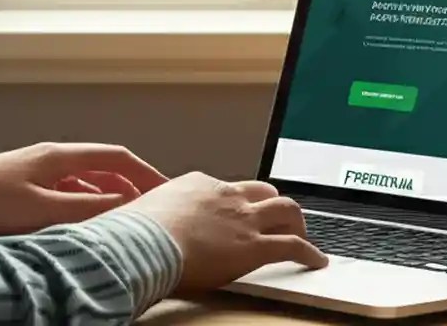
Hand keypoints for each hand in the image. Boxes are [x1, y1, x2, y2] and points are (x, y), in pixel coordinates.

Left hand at [0, 143, 167, 239]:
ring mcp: (37, 171)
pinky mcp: (24, 186)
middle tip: (149, 209)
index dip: (145, 173)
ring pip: (85, 182)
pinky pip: (66, 192)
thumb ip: (88, 207)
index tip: (166, 190)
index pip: (117, 157)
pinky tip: (85, 223)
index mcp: (61, 156)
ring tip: (122, 219)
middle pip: (103, 168)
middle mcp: (52, 158)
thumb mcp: (44, 209)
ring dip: (106, 198)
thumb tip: (126, 204)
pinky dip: (84, 205)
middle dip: (130, 187)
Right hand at [119, 172, 327, 293]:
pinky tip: (316, 261)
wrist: (143, 244)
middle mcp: (226, 195)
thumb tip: (131, 225)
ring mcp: (243, 219)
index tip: (232, 215)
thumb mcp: (140, 213)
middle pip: (262, 192)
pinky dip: (309, 253)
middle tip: (276, 220)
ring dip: (296, 222)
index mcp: (198, 185)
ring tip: (302, 235)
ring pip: (286, 210)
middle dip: (272, 205)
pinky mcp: (255, 247)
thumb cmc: (132, 233)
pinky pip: (292, 246)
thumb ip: (148, 216)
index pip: (226, 189)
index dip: (233, 203)